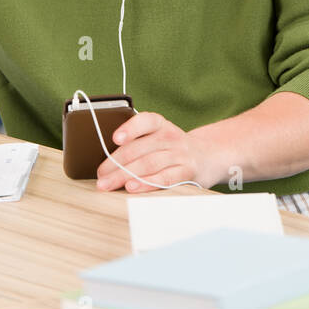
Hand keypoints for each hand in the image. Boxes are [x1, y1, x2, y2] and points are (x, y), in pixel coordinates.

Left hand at [95, 111, 222, 192]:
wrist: (208, 156)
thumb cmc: (173, 148)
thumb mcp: (159, 137)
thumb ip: (138, 143)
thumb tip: (105, 159)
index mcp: (161, 125)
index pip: (146, 121)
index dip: (130, 128)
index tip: (115, 138)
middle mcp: (171, 136)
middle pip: (140, 149)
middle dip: (116, 163)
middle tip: (100, 175)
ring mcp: (180, 154)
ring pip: (149, 164)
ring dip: (125, 175)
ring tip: (108, 184)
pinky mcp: (187, 171)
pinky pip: (165, 177)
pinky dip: (147, 183)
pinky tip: (132, 188)